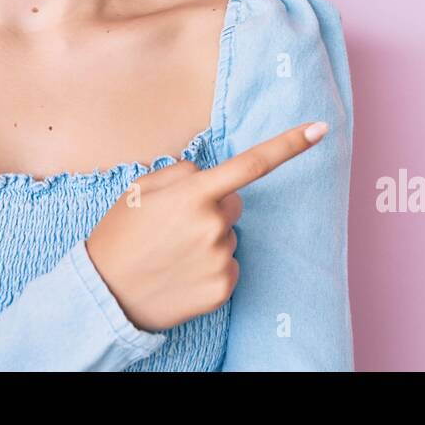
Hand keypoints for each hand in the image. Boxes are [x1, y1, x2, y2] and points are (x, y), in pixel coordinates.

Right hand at [84, 120, 328, 332]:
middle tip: (174, 226)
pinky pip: (231, 265)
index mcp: (193, 194)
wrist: (104, 295)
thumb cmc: (120, 235)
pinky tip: (182, 273)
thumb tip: (208, 174)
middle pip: (234, 203)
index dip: (289, 145)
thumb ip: (181, 173)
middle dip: (213, 207)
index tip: (320, 130)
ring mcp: (220, 258)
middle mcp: (212, 225)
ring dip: (209, 239)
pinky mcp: (223, 288)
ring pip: (230, 236)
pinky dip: (211, 267)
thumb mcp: (140, 189)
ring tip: (172, 253)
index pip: (251, 164)